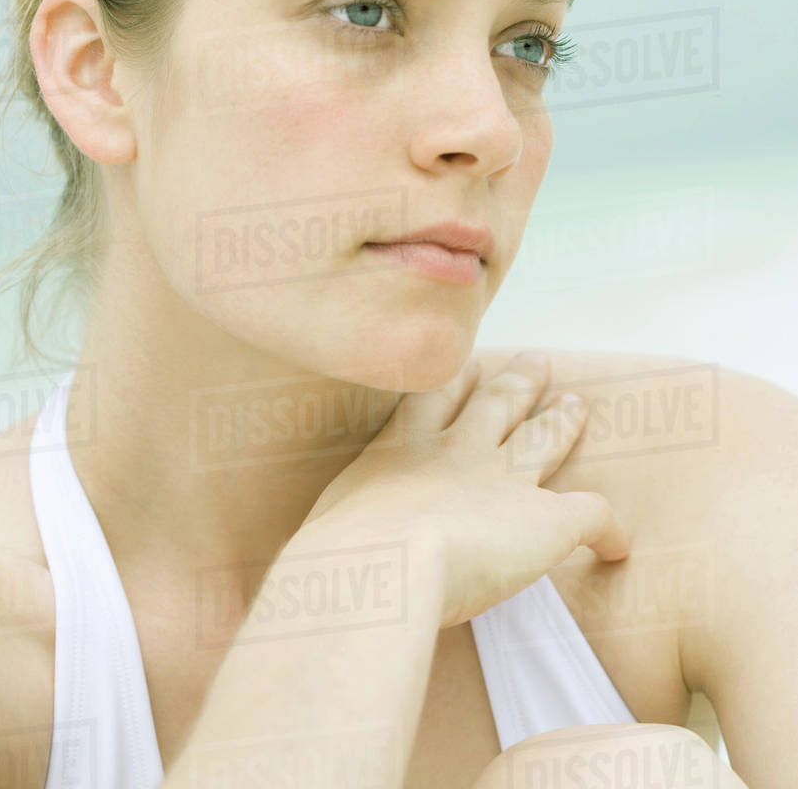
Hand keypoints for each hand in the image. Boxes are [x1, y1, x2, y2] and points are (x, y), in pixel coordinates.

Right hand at [301, 351, 630, 627]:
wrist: (380, 566)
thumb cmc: (341, 556)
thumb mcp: (329, 527)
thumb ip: (336, 532)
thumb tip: (315, 572)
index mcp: (403, 448)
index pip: (436, 399)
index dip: (456, 380)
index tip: (469, 362)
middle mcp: (459, 453)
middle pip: (498, 402)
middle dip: (518, 380)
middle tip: (537, 359)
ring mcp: (506, 481)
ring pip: (545, 437)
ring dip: (563, 420)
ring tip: (577, 403)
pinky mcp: (548, 519)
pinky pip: (592, 514)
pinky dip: (608, 528)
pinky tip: (617, 543)